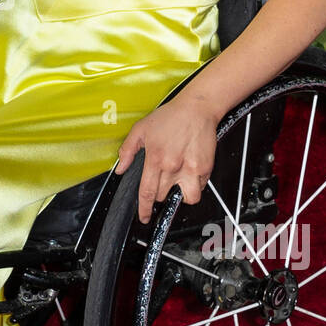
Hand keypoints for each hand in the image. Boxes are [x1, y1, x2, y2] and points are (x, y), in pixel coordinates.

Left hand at [114, 97, 218, 223]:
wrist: (197, 109)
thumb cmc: (170, 116)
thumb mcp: (141, 129)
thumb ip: (127, 150)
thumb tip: (120, 169)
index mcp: (155, 159)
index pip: (146, 192)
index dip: (143, 209)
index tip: (144, 217)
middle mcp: (172, 167)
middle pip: (163, 196)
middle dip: (159, 192)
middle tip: (162, 180)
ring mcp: (190, 169)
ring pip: (187, 198)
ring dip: (181, 195)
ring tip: (179, 183)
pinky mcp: (205, 168)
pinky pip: (200, 186)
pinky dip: (195, 183)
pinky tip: (190, 171)